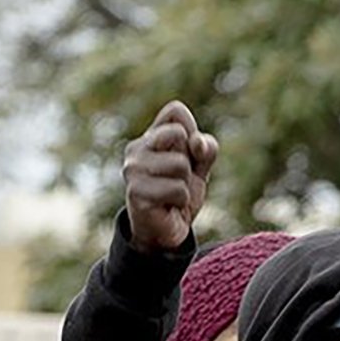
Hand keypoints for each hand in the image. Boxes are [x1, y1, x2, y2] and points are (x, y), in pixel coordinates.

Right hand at [122, 100, 217, 251]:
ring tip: (171, 193)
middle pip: (179, 134)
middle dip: (190, 160)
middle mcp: (137, 148)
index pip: (175, 112)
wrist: (167, 228)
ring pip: (180, 164)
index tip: (190, 155)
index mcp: (152, 136)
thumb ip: (206, 148)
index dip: (193, 133)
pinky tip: (166, 205)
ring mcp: (133, 169)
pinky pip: (178, 190)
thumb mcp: (201, 167)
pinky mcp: (136, 191)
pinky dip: (181, 200)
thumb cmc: (181, 192)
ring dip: (185, 184)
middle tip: (180, 178)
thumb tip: (196, 142)